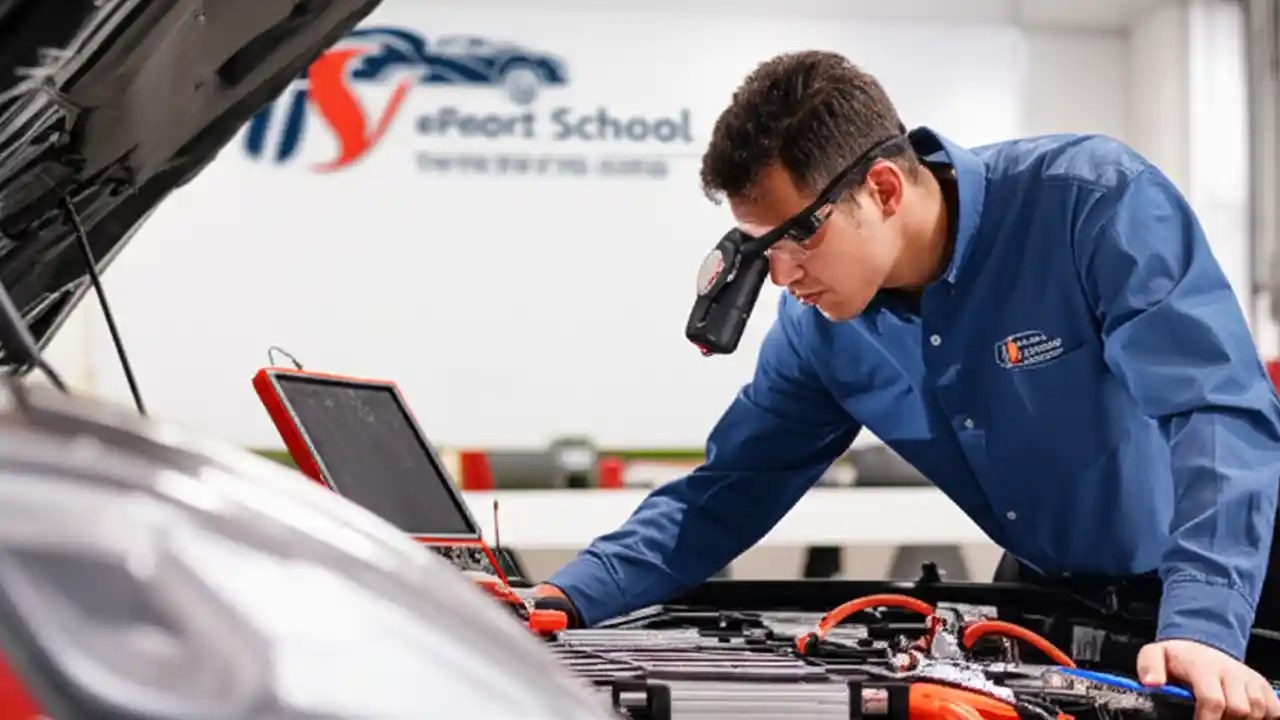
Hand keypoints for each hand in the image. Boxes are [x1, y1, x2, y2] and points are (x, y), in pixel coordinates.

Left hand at [1137, 639, 1279, 719]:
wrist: (1199, 644)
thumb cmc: (1178, 657)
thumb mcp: (1154, 655)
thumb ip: (1149, 667)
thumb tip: (1151, 683)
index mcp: (1204, 666)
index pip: (1213, 700)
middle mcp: (1231, 671)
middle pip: (1239, 709)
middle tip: (1210, 719)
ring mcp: (1249, 677)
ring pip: (1258, 710)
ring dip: (1243, 719)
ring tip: (1224, 717)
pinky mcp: (1261, 684)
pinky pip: (1273, 708)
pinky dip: (1265, 716)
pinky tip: (1245, 716)